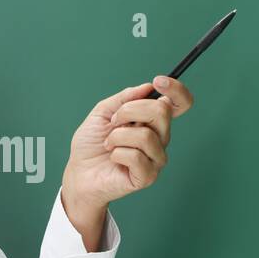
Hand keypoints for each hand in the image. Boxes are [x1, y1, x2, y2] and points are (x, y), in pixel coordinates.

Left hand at [62, 76, 193, 210]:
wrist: (79, 172)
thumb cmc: (91, 144)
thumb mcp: (103, 112)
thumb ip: (125, 98)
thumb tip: (147, 87)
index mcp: (152, 121)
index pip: (179, 104)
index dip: (176, 90)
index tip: (158, 81)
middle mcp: (159, 138)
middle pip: (162, 111)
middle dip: (130, 111)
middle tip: (113, 122)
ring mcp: (156, 158)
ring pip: (146, 135)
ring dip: (117, 136)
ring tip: (108, 144)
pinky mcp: (148, 176)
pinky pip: (136, 156)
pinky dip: (117, 153)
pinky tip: (113, 158)